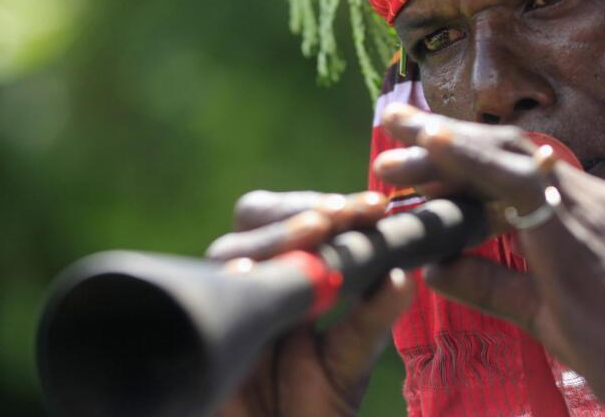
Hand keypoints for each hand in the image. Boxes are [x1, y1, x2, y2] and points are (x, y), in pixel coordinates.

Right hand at [207, 191, 414, 416]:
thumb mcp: (351, 359)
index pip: (299, 218)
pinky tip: (250, 270)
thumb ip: (372, 316)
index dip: (331, 207)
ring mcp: (224, 301)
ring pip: (232, 249)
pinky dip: (231, 281)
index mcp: (287, 271)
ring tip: (316, 230)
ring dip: (277, 237)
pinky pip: (208, 300)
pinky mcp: (202, 333)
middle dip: (299, 209)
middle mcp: (251, 277)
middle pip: (256, 215)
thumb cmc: (311, 406)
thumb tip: (402, 275)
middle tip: (337, 216)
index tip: (373, 208)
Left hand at [373, 103, 604, 415]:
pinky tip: (433, 141)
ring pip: (506, 154)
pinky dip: (471, 157)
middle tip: (394, 122)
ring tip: (396, 130)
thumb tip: (435, 267)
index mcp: (580, 210)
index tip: (415, 148)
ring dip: (447, 142)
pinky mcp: (576, 221)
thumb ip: (487, 282)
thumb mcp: (535, 308)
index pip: (511, 169)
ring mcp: (584, 203)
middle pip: (504, 150)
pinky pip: (515, 178)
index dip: (461, 155)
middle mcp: (585, 195)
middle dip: (446, 134)